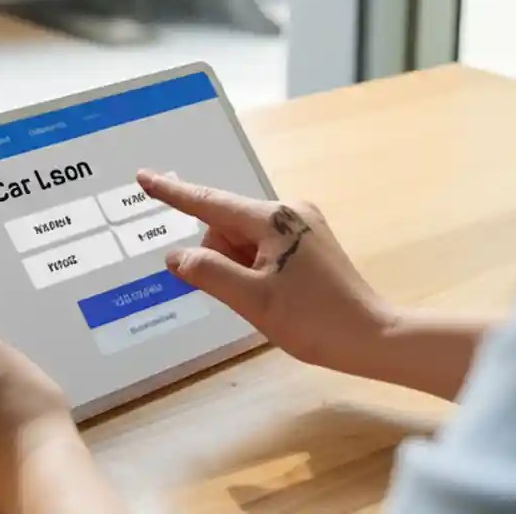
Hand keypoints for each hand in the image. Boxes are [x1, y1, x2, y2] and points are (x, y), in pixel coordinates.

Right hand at [137, 170, 396, 376]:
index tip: (144, 177)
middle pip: (227, 227)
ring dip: (239, 269)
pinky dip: (255, 271)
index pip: (210, 203)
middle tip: (243, 298)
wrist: (371, 337)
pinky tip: (273, 296)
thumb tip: (176, 257)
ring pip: (244, 240)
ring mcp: (303, 225)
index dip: (174, 193)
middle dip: (220, 259)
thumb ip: (208, 274)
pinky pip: (264, 248)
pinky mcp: (311, 242)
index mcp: (273, 219)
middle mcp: (289, 211)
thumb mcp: (252, 301)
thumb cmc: (314, 321)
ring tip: (266, 302)